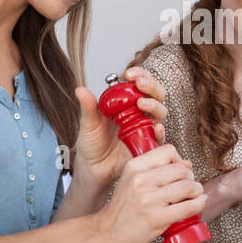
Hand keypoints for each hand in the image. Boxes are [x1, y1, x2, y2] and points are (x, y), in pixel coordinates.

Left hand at [71, 66, 166, 192]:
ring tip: (142, 104)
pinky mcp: (148, 145)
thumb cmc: (92, 143)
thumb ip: (88, 107)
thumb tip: (80, 89)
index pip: (140, 82)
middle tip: (140, 84)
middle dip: (151, 85)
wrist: (93, 168)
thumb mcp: (88, 123)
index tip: (129, 74)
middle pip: (156, 94)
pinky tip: (155, 127)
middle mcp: (140, 113)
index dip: (140, 74)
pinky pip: (159, 137)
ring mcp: (146, 128)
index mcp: (127, 102)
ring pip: (160, 111)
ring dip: (154, 105)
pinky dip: (160, 131)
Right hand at [93, 144, 205, 242]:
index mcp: (135, 166)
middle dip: (191, 177)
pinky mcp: (156, 218)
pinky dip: (199, 204)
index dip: (180, 160)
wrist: (108, 232)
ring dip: (198, 191)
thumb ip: (155, 169)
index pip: (169, 151)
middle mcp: (141, 180)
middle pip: (182, 169)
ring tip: (195, 196)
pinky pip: (188, 207)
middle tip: (189, 186)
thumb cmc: (123, 208)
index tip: (180, 171)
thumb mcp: (131, 179)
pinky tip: (198, 204)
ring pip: (188, 186)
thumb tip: (187, 163)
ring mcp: (148, 199)